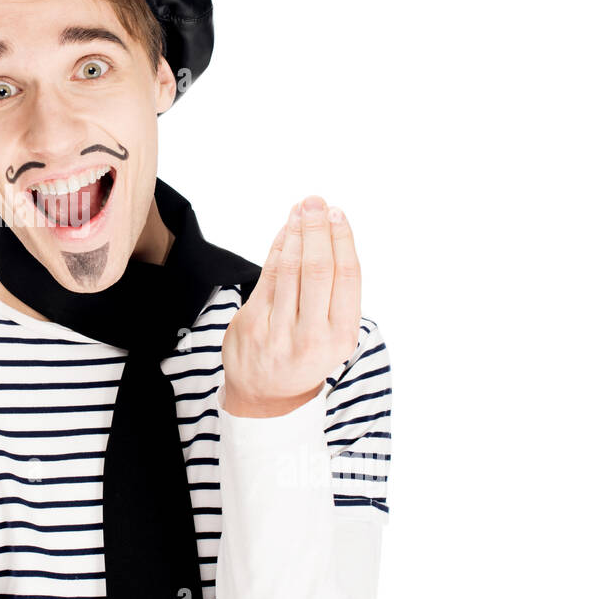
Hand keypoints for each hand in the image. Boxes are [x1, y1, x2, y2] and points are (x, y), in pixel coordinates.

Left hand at [221, 195, 361, 417]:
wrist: (267, 395)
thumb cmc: (306, 353)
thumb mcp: (332, 333)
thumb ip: (334, 291)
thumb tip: (330, 232)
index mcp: (340, 337)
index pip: (346, 278)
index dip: (342, 241)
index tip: (338, 213)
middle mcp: (312, 336)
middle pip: (317, 269)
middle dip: (317, 230)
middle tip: (316, 202)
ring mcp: (279, 332)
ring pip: (289, 269)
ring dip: (295, 233)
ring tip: (301, 210)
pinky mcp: (252, 325)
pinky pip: (266, 276)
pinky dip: (277, 249)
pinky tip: (284, 232)